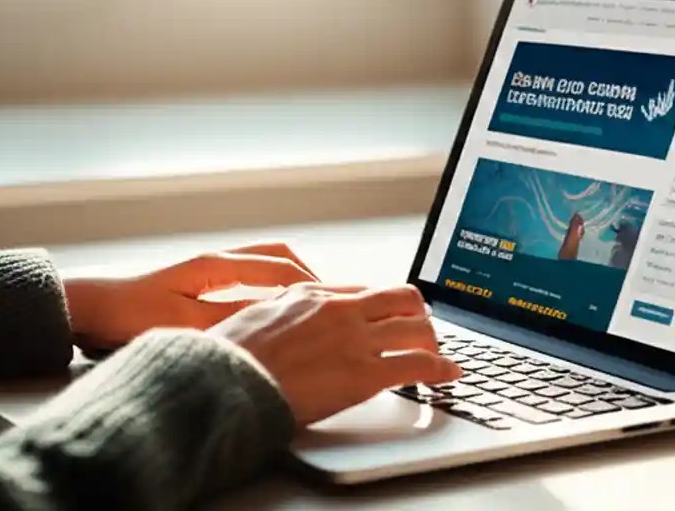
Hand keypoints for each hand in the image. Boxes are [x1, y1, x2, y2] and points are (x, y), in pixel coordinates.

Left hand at [63, 243, 318, 350]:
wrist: (90, 309)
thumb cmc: (130, 315)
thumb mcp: (188, 324)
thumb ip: (234, 318)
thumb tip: (278, 315)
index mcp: (217, 264)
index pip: (281, 269)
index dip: (314, 286)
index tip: (340, 301)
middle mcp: (216, 259)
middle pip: (279, 257)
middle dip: (311, 276)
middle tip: (336, 300)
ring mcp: (208, 269)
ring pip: (265, 265)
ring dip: (292, 281)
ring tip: (314, 305)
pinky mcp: (199, 282)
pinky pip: (249, 277)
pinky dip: (272, 288)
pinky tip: (276, 312)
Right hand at [210, 284, 461, 424]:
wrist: (224, 383)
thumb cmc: (229, 359)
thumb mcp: (251, 319)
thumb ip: (277, 315)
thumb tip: (280, 322)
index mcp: (309, 293)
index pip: (364, 291)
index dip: (383, 307)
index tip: (390, 319)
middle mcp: (338, 308)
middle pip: (400, 297)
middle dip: (418, 315)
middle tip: (424, 333)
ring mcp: (354, 338)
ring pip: (417, 325)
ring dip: (434, 342)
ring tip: (440, 357)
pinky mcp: (365, 372)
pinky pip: (418, 365)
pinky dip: (442, 370)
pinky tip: (450, 377)